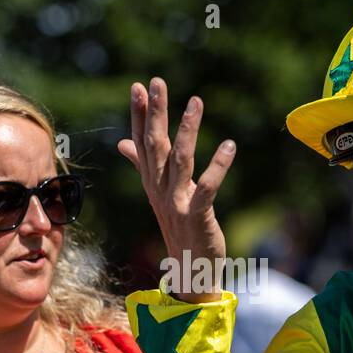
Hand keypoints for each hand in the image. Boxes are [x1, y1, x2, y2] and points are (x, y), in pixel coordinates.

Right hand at [117, 77, 236, 302]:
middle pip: (155, 146)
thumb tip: (122, 143)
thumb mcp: (159, 193)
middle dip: (155, 113)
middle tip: (155, 82)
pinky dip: (218, 167)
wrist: (189, 269)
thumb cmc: (178, 227)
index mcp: (151, 182)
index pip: (141, 142)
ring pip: (179, 161)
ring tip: (196, 102)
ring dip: (187, 131)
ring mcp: (176, 203)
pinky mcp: (197, 217)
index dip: (139, 115)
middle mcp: (160, 190)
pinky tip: (229, 145)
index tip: (138, 86)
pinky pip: (207, 189)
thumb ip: (142, 165)